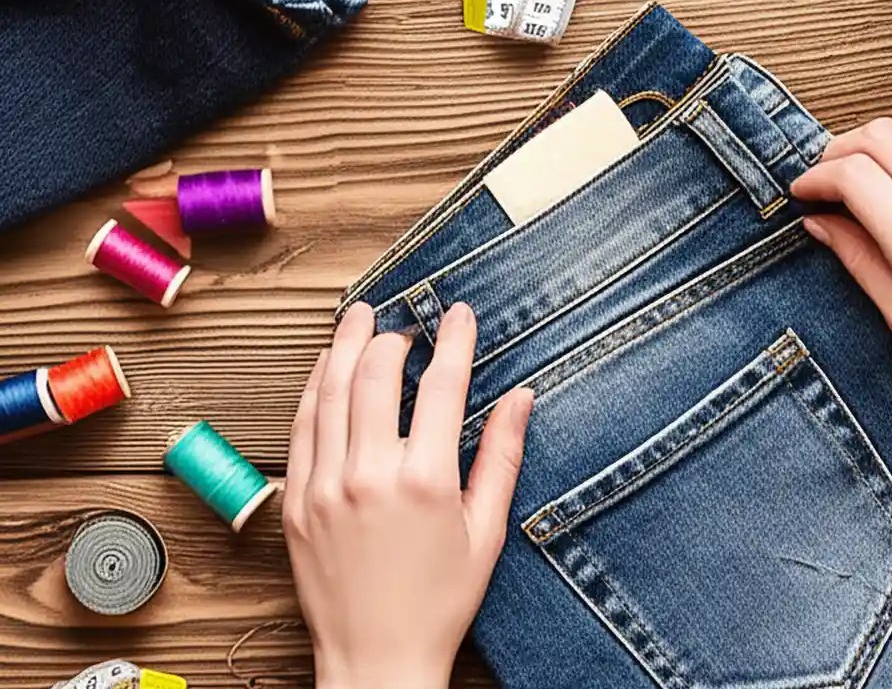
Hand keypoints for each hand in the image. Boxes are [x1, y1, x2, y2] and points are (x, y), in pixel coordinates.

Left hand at [283, 301, 534, 688]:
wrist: (376, 659)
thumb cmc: (439, 602)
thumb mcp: (486, 531)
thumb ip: (501, 457)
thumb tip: (520, 398)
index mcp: (425, 482)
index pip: (440, 386)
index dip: (452, 340)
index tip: (458, 313)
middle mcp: (369, 476)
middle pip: (374, 375)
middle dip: (392, 336)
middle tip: (404, 323)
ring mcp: (324, 487)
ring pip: (328, 392)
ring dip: (343, 346)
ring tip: (358, 318)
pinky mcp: (295, 502)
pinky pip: (300, 428)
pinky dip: (313, 390)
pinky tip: (325, 371)